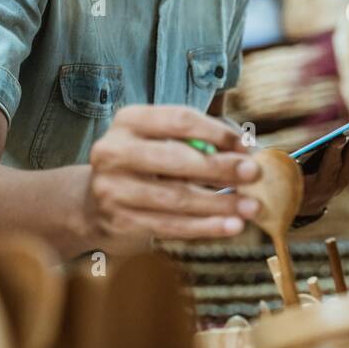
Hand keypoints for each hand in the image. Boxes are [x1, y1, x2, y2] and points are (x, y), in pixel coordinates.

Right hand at [84, 104, 262, 250]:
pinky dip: (206, 227)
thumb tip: (245, 152)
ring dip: (220, 203)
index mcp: (129, 121)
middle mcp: (114, 152)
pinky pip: (171, 226)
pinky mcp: (120, 221)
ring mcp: (112, 189)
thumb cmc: (144, 165)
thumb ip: (199, 141)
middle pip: (177, 159)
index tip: (246, 145)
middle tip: (254, 174)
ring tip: (251, 207)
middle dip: (221, 167)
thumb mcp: (161, 141)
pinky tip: (231, 225)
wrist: (94, 203)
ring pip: (176, 198)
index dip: (217, 132)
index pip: (180, 120)